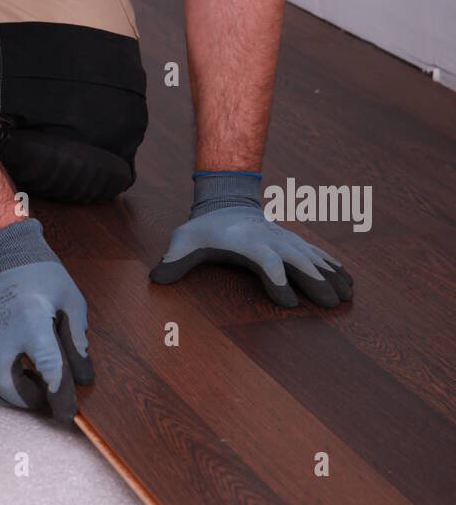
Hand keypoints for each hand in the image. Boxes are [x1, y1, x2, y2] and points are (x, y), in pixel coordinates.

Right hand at [0, 218, 94, 421]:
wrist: (6, 254)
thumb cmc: (42, 275)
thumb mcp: (71, 301)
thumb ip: (77, 339)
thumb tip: (83, 375)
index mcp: (31, 321)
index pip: (48, 368)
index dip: (60, 394)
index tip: (68, 410)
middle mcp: (2, 334)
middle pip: (8, 387)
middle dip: (30, 402)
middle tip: (48, 399)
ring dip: (12, 397)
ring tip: (33, 389)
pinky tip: (19, 374)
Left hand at [150, 170, 353, 307]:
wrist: (226, 200)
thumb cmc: (203, 227)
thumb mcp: (184, 239)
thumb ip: (173, 259)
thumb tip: (155, 278)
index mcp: (247, 241)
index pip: (266, 260)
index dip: (277, 279)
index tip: (288, 301)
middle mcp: (270, 239)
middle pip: (297, 260)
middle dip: (315, 281)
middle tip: (333, 304)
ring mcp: (284, 239)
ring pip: (312, 257)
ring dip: (331, 275)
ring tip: (349, 295)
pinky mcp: (292, 242)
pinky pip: (316, 254)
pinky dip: (333, 266)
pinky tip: (348, 280)